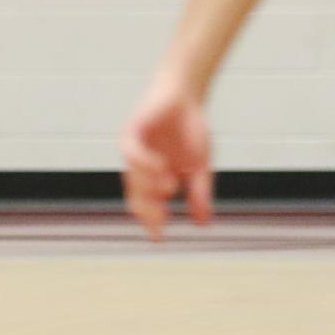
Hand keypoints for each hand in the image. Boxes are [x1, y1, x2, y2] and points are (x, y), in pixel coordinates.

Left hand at [121, 76, 213, 240]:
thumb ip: (200, 193)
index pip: (147, 206)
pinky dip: (144, 162)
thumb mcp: (200, 166)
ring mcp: (135, 150)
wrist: (188, 95)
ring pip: (133, 177)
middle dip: (147, 211)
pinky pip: (131, 151)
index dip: (151, 222)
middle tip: (161, 221)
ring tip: (170, 188)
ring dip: (149, 186)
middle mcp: (140, 168)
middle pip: (136, 197)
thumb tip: (204, 224)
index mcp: (154, 179)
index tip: (160, 238)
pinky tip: (161, 166)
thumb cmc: (191, 130)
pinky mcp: (132, 131)